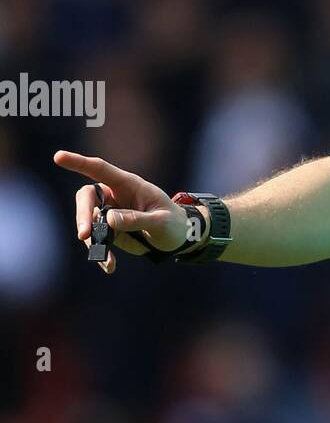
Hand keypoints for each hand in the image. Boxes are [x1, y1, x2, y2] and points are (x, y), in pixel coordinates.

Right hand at [54, 150, 193, 274]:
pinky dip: (101, 253)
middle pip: (87, 198)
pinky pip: (97, 239)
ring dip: (92, 240)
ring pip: (88, 222)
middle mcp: (115, 196)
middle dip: (82, 215)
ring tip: (107, 259)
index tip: (58, 157)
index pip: (100, 169)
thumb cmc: (173, 223)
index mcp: (128, 184)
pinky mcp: (110, 230)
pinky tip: (110, 266)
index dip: (78, 162)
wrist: (178, 239)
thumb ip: (137, 219)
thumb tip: (109, 219)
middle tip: (84, 235)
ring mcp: (110, 213)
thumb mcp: (161, 222)